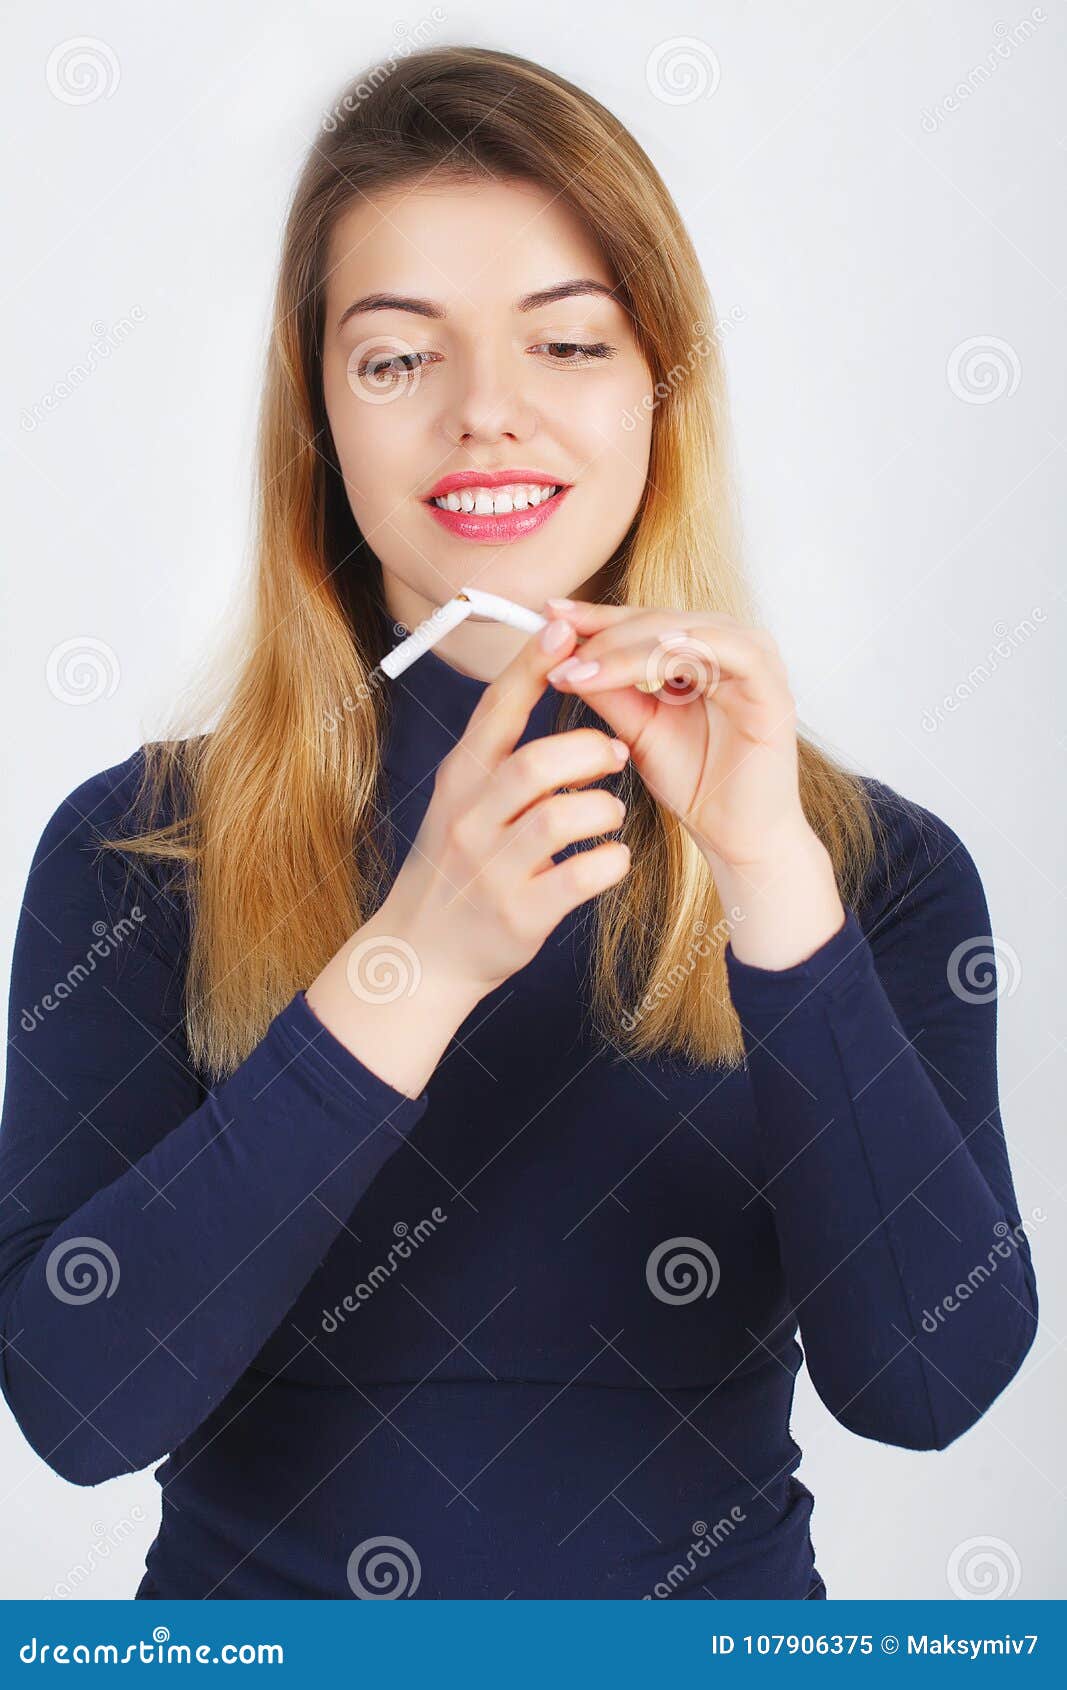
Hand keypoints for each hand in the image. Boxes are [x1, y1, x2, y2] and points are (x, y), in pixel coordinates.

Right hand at [382, 617, 631, 998]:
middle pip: (536, 762)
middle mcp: (471, 819)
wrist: (424, 954)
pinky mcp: (521, 915)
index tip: (565, 627)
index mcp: (460, 780)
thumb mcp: (463, 800)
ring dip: (604, 806)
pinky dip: (610, 861)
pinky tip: (610, 858)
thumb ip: (500, 751)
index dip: (532, 665)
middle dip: (589, 749)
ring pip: (563, 817)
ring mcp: (493, 870)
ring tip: (609, 811)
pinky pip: (582, 877)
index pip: (496, 709)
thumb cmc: (458, 865)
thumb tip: (548, 676)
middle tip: (616, 752)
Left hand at [538, 599, 846, 969]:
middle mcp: (732, 646)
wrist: (737, 839)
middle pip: (661, 618)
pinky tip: (626, 670)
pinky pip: (721, 652)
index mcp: (702, 651)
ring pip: (684, 630)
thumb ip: (609, 691)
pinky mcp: (773, 686)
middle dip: (603, 630)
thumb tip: (559, 656)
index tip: (546, 614)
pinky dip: (670, 656)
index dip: (595, 616)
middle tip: (553, 645)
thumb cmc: (695, 784)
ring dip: (626, 646)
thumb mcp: (636, 730)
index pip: (644, 621)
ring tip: (580, 669)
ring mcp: (757, 661)